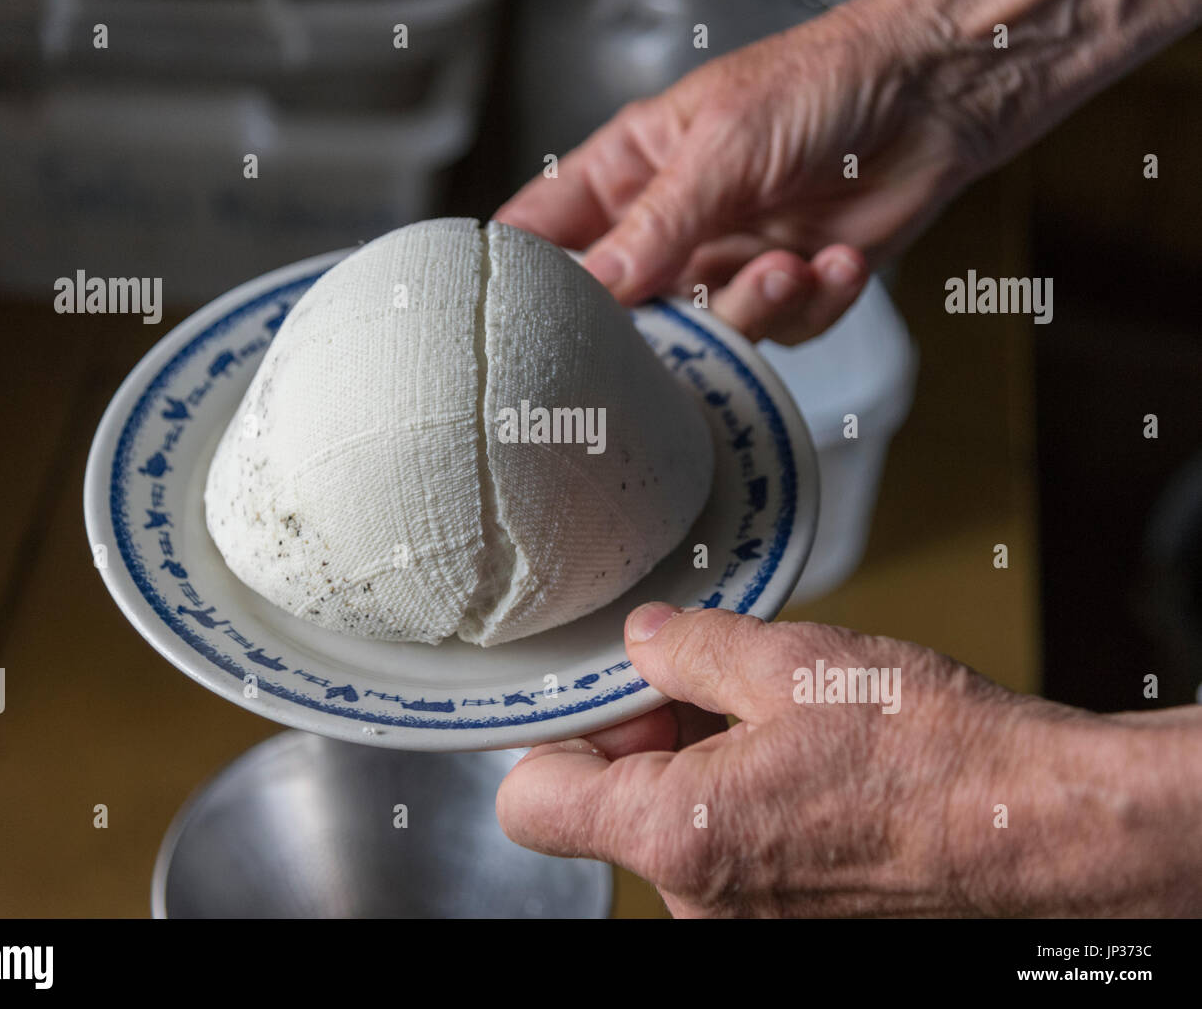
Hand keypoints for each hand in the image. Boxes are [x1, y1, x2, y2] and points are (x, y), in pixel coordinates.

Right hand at [494, 6, 975, 343]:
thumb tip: (595, 287)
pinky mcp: (783, 293)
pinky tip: (836, 260)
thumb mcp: (725, 143)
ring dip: (751, 310)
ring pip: (699, 336)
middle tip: (680, 314)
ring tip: (786, 265)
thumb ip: (657, 224)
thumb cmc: (825, 80)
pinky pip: (775, 335)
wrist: (935, 94)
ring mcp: (724, 264)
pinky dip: (809, 305)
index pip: (543, 234)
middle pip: (617, 309)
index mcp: (630, 172)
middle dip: (653, 323)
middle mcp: (669, 228)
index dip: (523, 279)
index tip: (521, 318)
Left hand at [497, 604, 1201, 916]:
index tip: (605, 696)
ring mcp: (744, 924)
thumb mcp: (793, 662)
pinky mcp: (786, 925)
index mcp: (678, 833)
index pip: (531, 802)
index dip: (558, 737)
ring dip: (700, 768)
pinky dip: (743, 805)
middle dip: (641, 741)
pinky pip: (726, 855)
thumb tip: (644, 640)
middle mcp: (697, 902)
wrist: (1035, 827)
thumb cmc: (930, 753)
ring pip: (672, 829)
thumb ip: (691, 648)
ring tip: (776, 721)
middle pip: (606, 810)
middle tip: (707, 686)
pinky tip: (805, 764)